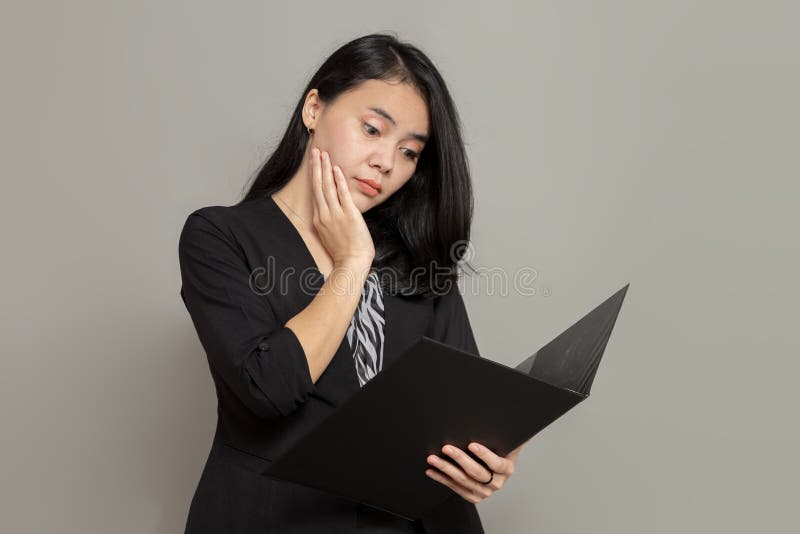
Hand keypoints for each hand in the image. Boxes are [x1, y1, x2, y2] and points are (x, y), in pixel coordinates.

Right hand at [309, 147, 374, 267]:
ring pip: (327, 187)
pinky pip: (342, 193)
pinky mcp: (348, 215)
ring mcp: (335, 214)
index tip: (315, 164)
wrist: (351, 263)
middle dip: (316, 167)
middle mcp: (324, 215)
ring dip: (325, 168)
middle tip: (315, 151)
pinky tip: (336, 168)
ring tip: (323, 154)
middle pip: (318, 186)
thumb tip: (331, 212)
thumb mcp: (330, 236)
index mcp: (319, 219)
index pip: (316, 193)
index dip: (315, 177)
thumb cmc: (344, 252)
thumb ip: (329, 222)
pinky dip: (338, 180)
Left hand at [424, 439, 528, 503]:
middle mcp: (497, 483)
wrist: (496, 468)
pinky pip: (455, 488)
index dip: (484, 454)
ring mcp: (485, 492)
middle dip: (459, 459)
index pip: (496, 463)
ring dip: (445, 469)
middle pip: (476, 472)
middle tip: (446, 447)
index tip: (471, 444)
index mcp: (507, 469)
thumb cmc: (498, 448)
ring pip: (463, 481)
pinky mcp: (473, 496)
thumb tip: (501, 415)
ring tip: (432, 458)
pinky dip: (441, 479)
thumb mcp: (505, 440)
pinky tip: (431, 471)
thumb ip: (502, 432)